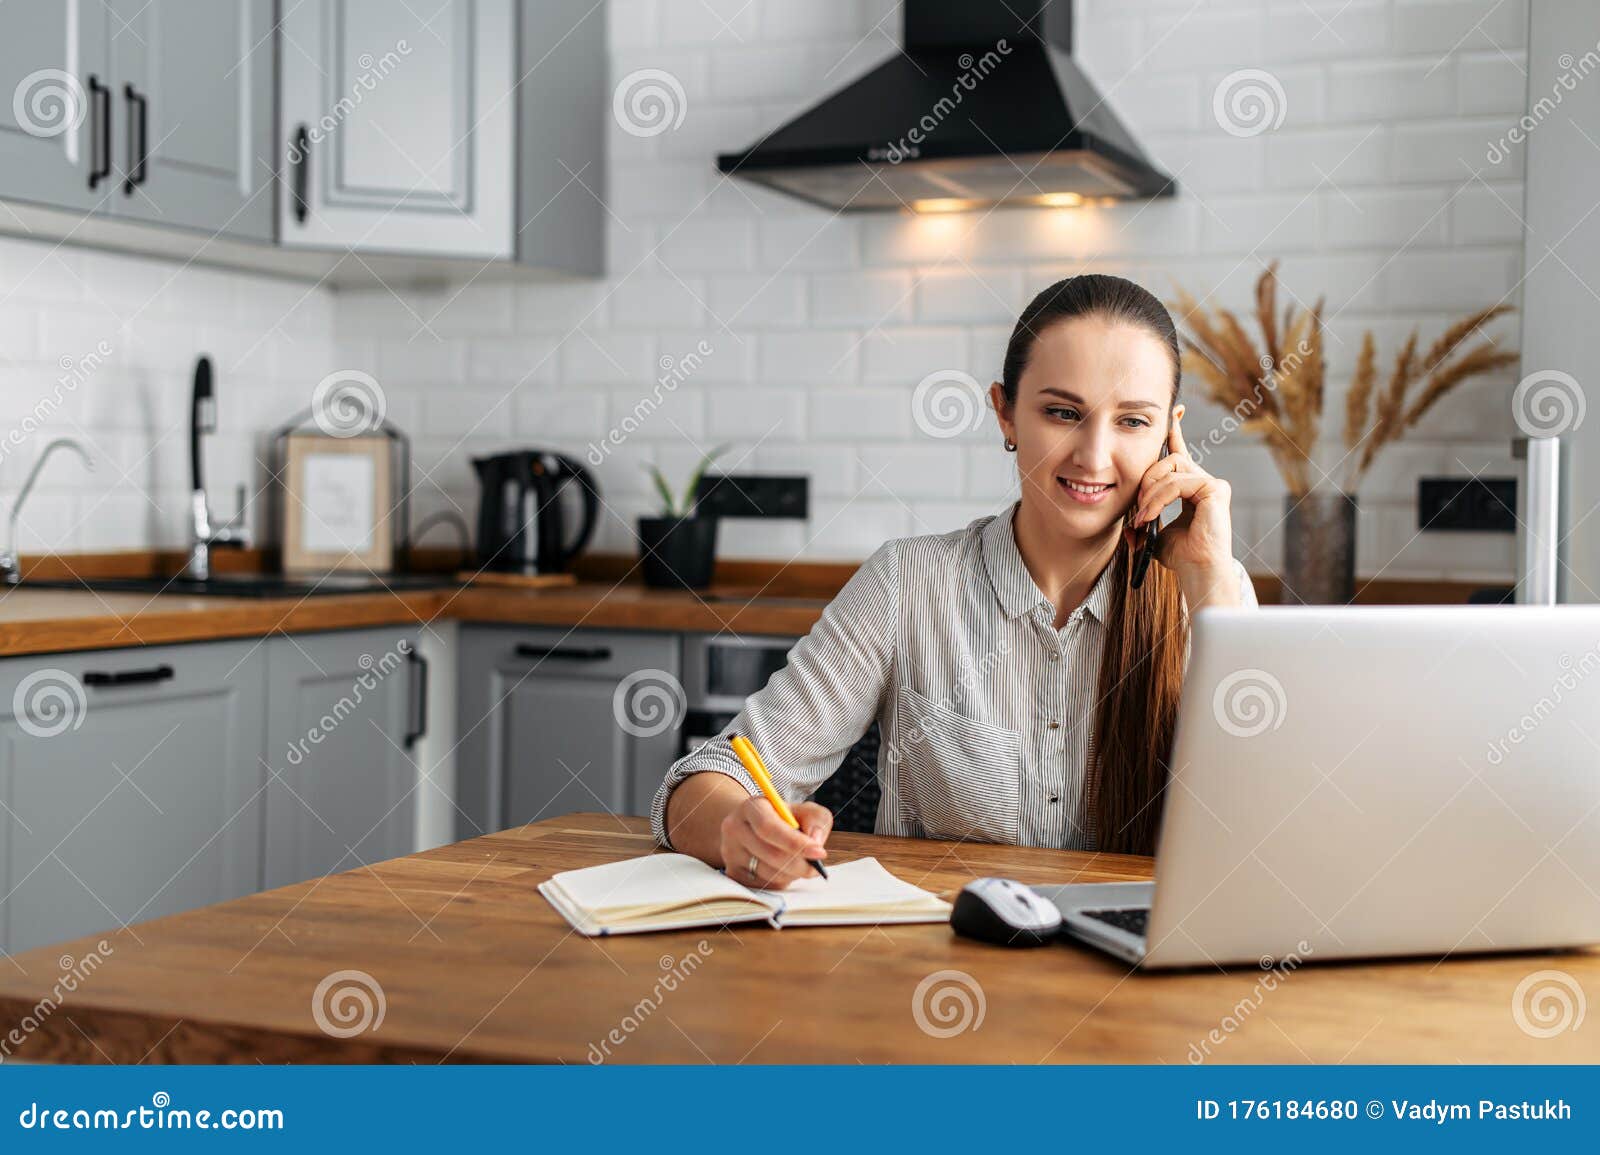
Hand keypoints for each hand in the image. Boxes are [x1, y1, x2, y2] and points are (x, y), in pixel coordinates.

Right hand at [719, 796, 831, 889]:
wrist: (755, 829)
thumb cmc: (784, 820)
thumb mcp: (804, 811)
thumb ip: (816, 819)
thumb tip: (815, 841)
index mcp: (752, 807)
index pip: (769, 827)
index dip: (795, 842)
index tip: (819, 852)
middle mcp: (735, 828)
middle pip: (771, 854)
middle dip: (800, 864)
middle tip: (816, 867)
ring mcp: (730, 852)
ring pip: (769, 874)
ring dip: (792, 874)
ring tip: (799, 864)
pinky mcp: (733, 873)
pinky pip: (764, 886)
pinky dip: (782, 882)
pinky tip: (784, 869)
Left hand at [1122, 413, 1235, 581]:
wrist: (1197, 572)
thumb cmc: (1181, 557)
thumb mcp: (1154, 536)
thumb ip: (1144, 521)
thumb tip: (1127, 525)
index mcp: (1191, 487)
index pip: (1180, 452)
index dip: (1174, 430)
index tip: (1173, 411)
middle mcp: (1205, 481)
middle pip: (1169, 458)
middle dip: (1147, 478)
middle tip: (1138, 506)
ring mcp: (1213, 484)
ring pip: (1171, 469)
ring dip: (1150, 492)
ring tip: (1142, 517)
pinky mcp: (1215, 489)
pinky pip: (1178, 483)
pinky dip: (1158, 499)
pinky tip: (1150, 516)